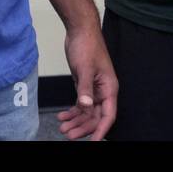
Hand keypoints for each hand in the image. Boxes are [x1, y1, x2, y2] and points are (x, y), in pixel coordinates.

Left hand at [57, 24, 117, 140]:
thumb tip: (85, 106)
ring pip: (87, 112)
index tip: (94, 141)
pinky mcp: (84, 85)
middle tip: (68, 135)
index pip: (108, 115)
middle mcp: (103, 91)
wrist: (80, 30)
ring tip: (63, 128)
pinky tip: (62, 116)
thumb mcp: (84, 68)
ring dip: (76, 121)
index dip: (102, 130)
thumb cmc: (87, 45)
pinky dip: (72, 111)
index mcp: (109, 88)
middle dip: (83, 127)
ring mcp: (94, 89)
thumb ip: (85, 88)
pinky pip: (81, 103)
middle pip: (95, 116)